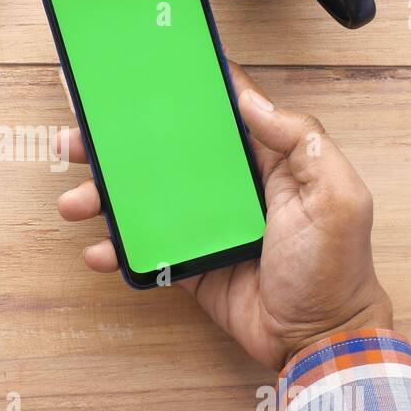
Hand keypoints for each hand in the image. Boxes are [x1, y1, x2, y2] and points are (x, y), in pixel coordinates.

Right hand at [56, 63, 391, 372]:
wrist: (318, 341)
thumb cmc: (335, 269)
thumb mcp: (335, 195)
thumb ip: (302, 140)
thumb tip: (251, 99)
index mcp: (267, 161)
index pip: (222, 110)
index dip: (185, 86)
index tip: (142, 69)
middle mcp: (231, 186)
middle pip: (166, 151)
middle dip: (119, 143)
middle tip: (79, 138)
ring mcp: (206, 225)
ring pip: (144, 198)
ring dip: (105, 195)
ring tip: (75, 199)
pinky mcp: (189, 262)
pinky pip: (144, 248)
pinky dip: (116, 249)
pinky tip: (98, 250)